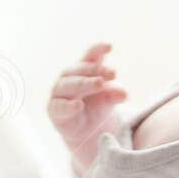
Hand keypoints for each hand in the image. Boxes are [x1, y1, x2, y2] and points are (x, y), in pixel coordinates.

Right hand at [47, 42, 127, 175]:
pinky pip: (59, 106)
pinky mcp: (54, 109)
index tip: (110, 47)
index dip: (98, 50)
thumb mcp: (109, 99)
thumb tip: (124, 94)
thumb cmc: (96, 106)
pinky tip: (79, 105)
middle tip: (112, 73)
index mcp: (84, 70)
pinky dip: (68, 105)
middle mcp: (69, 77)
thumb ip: (115, 95)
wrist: (86, 130)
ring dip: (84, 83)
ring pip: (69, 84)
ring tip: (100, 84)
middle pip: (80, 70)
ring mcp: (59, 92)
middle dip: (95, 70)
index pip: (89, 56)